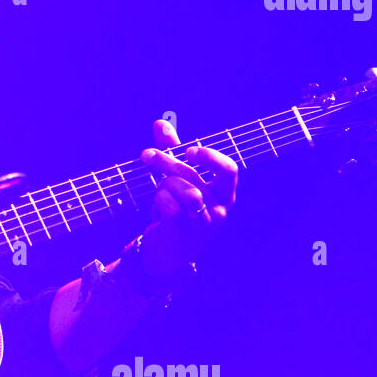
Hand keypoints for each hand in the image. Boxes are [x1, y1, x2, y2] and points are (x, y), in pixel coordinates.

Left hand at [136, 119, 237, 278]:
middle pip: (194, 177)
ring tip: (158, 191)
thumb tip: (161, 122)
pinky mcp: (186, 236)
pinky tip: (157, 207)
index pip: (229, 169)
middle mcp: (219, 210)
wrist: (166, 254)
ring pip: (185, 192)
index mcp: (224, 194)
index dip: (209, 156)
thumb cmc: (175, 211)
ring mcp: (204, 226)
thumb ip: (171, 152)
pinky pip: (171, 209)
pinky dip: (160, 201)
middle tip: (146, 155)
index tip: (189, 151)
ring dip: (164, 185)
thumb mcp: (175, 179)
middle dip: (166, 162)